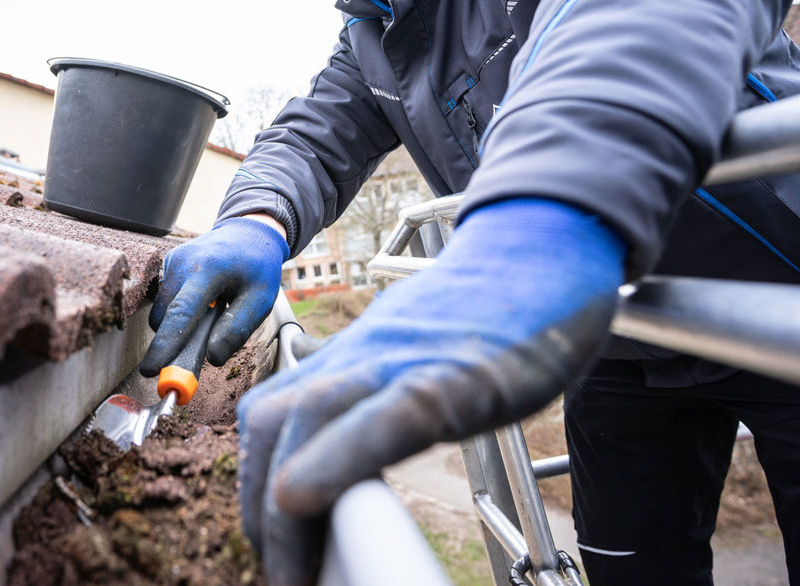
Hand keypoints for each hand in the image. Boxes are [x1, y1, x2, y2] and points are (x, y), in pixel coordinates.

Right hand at [139, 215, 289, 376]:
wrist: (248, 232)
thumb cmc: (257, 267)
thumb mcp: (261, 298)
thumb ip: (237, 328)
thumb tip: (212, 357)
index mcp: (208, 270)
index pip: (181, 313)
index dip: (165, 345)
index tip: (151, 370)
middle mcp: (183, 263)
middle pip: (165, 316)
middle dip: (170, 344)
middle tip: (185, 364)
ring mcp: (172, 261)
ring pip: (163, 310)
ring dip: (179, 325)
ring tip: (211, 315)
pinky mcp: (168, 263)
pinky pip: (166, 299)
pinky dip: (179, 310)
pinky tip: (203, 302)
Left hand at [237, 197, 625, 584]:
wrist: (543, 247)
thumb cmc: (486, 311)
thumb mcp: (414, 354)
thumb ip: (379, 403)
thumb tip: (355, 475)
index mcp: (352, 359)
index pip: (272, 416)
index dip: (256, 482)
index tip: (270, 541)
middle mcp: (362, 358)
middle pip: (273, 423)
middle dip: (259, 509)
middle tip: (279, 573)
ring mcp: (403, 361)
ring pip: (311, 418)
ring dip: (283, 506)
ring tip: (292, 573)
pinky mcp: (456, 374)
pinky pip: (386, 416)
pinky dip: (338, 458)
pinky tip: (306, 499)